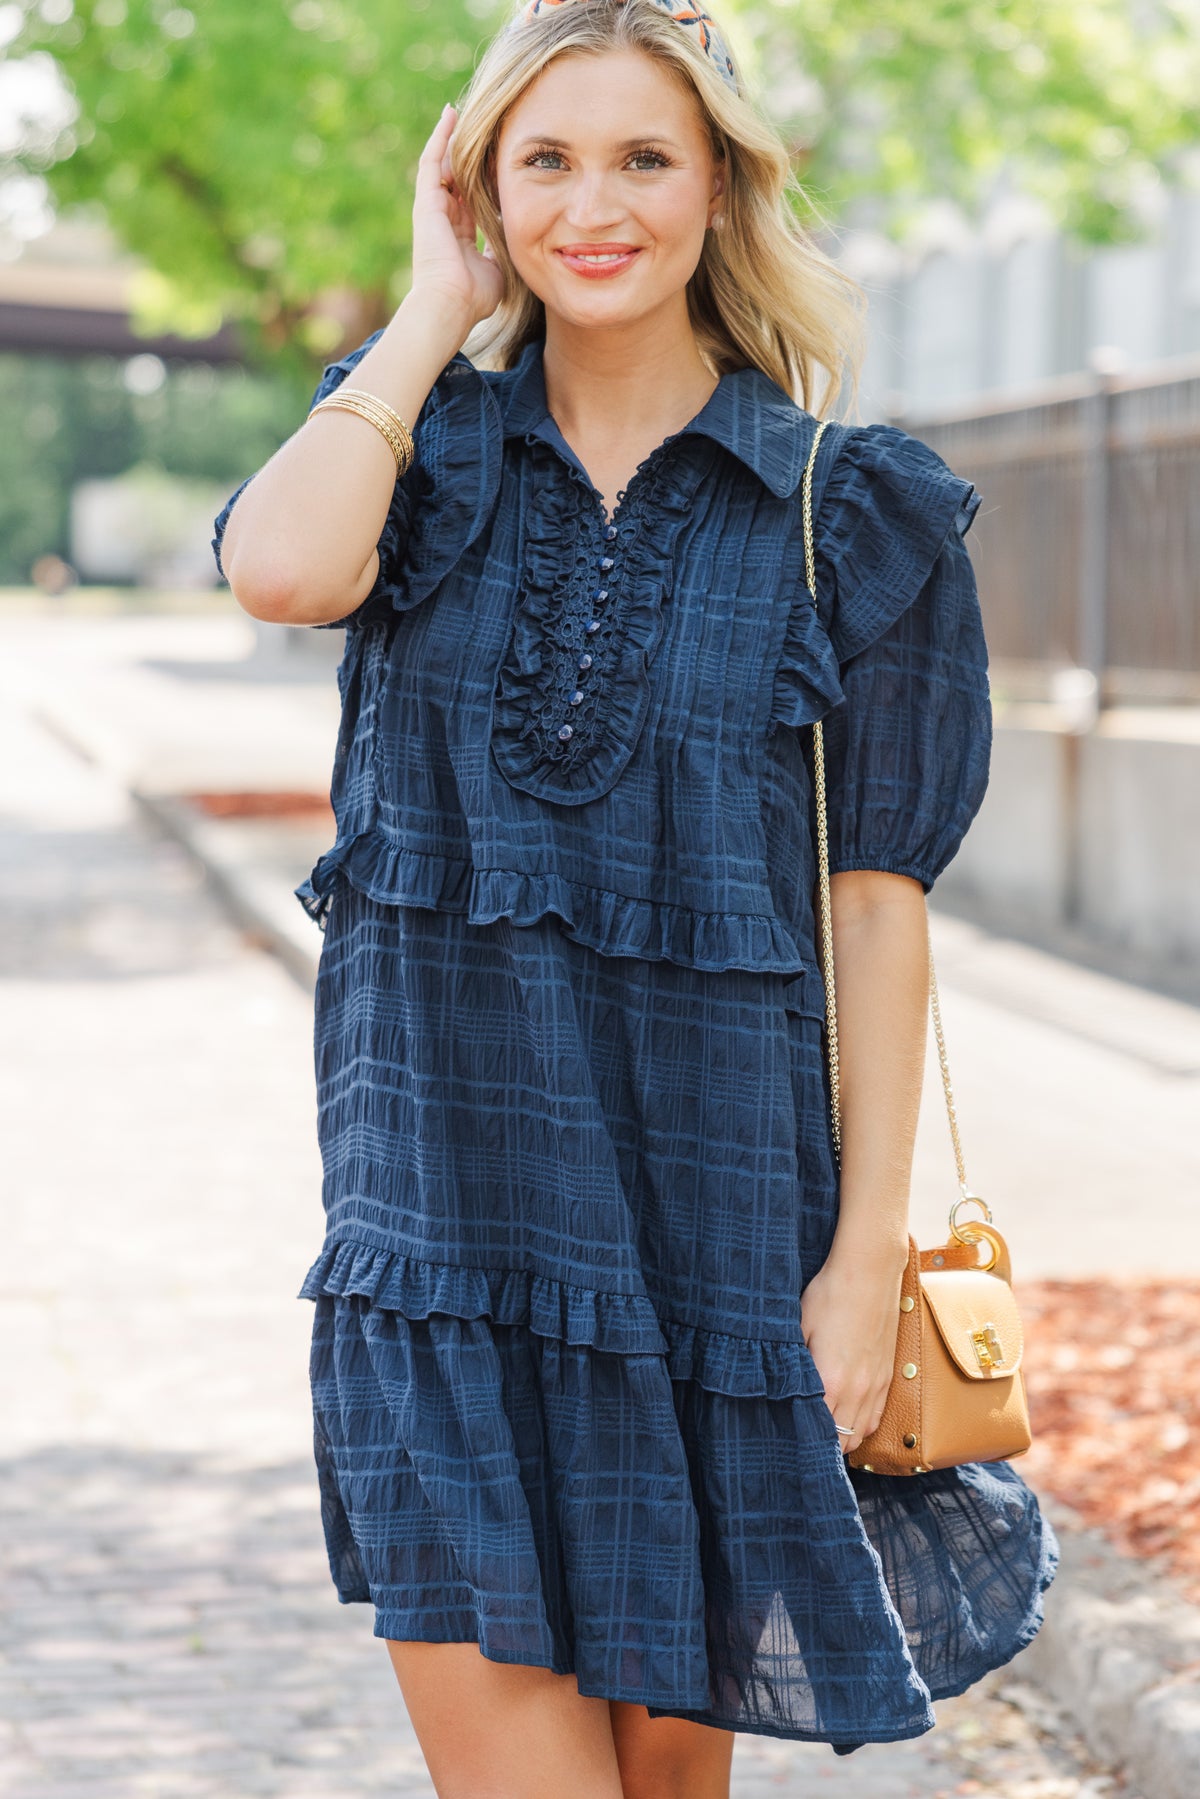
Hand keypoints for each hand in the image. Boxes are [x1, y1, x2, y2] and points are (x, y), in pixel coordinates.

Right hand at [410, 104, 504, 331]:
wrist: (450, 304)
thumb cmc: (473, 297)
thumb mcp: (497, 270)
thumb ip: (502, 251)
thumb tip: (518, 240)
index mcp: (459, 237)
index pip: (470, 201)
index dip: (480, 181)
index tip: (493, 162)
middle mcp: (443, 221)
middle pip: (455, 178)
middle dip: (465, 155)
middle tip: (478, 127)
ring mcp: (432, 210)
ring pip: (442, 165)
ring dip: (451, 139)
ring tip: (460, 112)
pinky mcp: (425, 201)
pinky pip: (432, 161)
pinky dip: (440, 137)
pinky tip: (450, 115)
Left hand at [799, 1244, 906, 1456]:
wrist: (868, 1273)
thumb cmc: (828, 1296)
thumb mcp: (798, 1329)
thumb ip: (791, 1366)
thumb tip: (777, 1387)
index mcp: (830, 1381)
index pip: (818, 1432)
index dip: (803, 1441)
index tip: (789, 1442)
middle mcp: (857, 1390)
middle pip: (841, 1441)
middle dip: (823, 1447)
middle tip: (803, 1440)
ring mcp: (875, 1385)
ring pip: (860, 1433)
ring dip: (843, 1439)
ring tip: (824, 1434)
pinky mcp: (887, 1376)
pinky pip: (875, 1417)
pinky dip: (861, 1425)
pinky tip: (848, 1418)